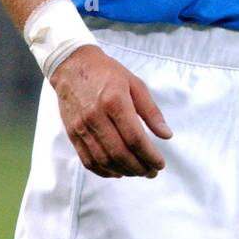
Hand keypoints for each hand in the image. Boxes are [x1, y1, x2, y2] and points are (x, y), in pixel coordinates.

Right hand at [49, 44, 172, 178]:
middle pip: (120, 152)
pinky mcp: (72, 133)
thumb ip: (151, 111)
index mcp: (114, 101)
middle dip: (139, 168)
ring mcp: (82, 127)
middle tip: (152, 172)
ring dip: (124, 171)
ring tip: (138, 172)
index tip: (160, 164)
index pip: (135, 138)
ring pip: (104, 160)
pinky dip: (104, 171)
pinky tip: (118, 171)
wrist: (72, 66)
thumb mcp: (135, 84)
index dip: (149, 155)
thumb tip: (166, 135)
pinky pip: (88, 160)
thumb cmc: (106, 73)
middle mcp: (96, 116)